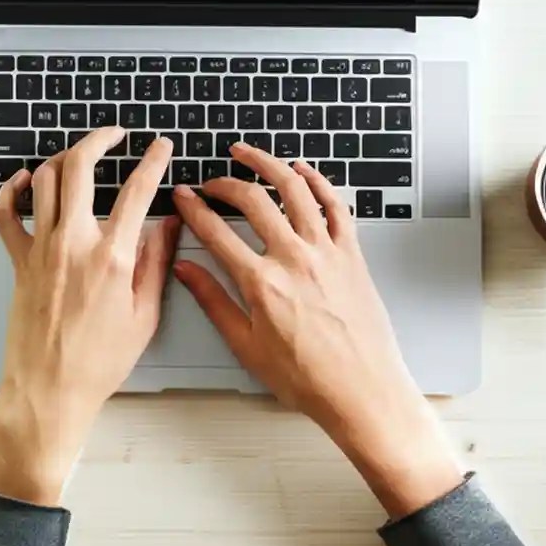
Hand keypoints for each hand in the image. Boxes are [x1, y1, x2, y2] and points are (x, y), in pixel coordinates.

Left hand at [0, 128, 180, 505]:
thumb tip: (169, 225)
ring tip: (81, 157)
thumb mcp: (144, 316)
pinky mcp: (19, 263)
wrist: (49, 390)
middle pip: (80, 168)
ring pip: (45, 181)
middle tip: (115, 134)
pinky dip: (15, 189)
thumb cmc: (99, 363)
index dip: (152, 161)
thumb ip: (157, 263)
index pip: (137, 192)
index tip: (160, 146)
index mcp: (112, 258)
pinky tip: (28, 179)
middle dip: (100, 139)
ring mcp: (41, 250)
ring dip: (64, 159)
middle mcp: (73, 244)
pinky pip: (8, 214)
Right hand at [172, 145, 460, 517]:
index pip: (217, 232)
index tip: (183, 197)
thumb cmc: (308, 379)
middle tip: (211, 183)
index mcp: (262, 283)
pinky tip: (302, 172)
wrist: (362, 390)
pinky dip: (318, 182)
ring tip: (248, 155)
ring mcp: (327, 252)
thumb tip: (186, 272)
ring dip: (268, 164)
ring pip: (295, 190)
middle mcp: (294, 259)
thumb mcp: (247, 346)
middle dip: (225, 184)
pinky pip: (335, 206)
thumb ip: (213, 302)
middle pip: (253, 201)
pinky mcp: (352, 255)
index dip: (194, 209)